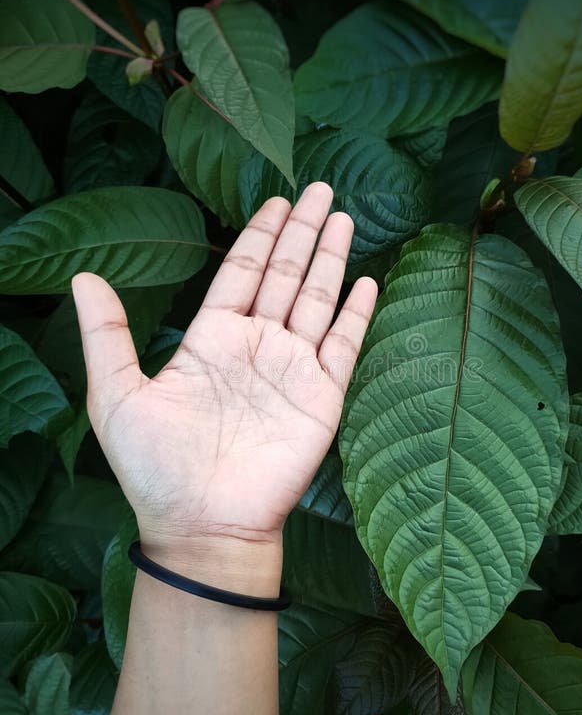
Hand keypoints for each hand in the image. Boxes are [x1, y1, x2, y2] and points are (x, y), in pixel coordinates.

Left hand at [72, 183, 376, 584]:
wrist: (203, 525)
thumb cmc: (156, 468)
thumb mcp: (116, 397)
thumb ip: (107, 336)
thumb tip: (83, 277)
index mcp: (211, 339)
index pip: (241, 273)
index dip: (259, 235)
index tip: (275, 200)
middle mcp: (256, 345)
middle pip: (284, 274)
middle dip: (301, 231)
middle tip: (318, 189)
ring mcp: (292, 369)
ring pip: (316, 299)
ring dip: (329, 258)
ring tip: (341, 217)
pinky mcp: (322, 397)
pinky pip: (343, 345)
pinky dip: (356, 313)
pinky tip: (365, 279)